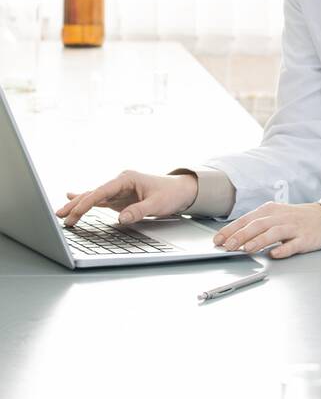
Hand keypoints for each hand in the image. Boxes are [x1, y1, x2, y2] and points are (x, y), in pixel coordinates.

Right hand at [55, 170, 197, 225]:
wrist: (181, 190)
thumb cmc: (171, 194)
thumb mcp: (157, 204)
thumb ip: (138, 211)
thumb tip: (120, 219)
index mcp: (127, 179)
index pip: (102, 191)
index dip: (87, 202)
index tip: (75, 212)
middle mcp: (120, 182)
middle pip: (93, 193)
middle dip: (75, 204)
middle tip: (59, 215)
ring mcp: (118, 190)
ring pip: (93, 197)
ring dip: (77, 205)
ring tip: (61, 214)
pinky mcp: (120, 198)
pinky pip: (99, 200)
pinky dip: (86, 202)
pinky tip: (73, 199)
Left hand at [213, 202, 320, 258]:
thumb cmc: (293, 219)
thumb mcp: (274, 216)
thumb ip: (256, 225)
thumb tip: (232, 238)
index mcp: (270, 210)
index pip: (246, 219)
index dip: (231, 230)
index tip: (218, 240)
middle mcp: (280, 217)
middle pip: (258, 225)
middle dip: (241, 235)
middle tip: (229, 246)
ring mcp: (293, 227)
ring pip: (273, 233)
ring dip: (259, 241)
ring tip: (247, 249)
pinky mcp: (305, 239)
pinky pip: (292, 244)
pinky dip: (283, 249)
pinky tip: (274, 254)